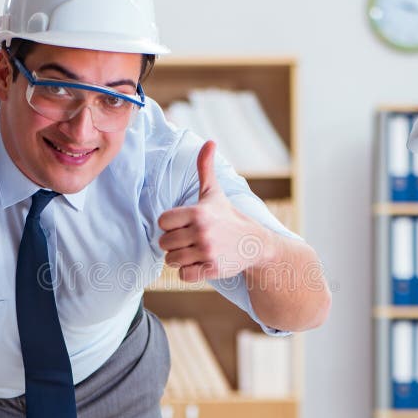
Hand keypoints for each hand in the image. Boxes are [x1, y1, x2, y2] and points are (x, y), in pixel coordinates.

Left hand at [158, 141, 270, 282]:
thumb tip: (209, 141)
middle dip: (173, 244)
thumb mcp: (214, 192)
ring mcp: (207, 251)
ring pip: (171, 260)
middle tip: (189, 241)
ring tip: (193, 252)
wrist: (254, 243)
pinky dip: (187, 272)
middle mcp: (202, 231)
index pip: (163, 222)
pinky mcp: (212, 269)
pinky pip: (183, 275)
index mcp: (198, 211)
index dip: (170, 225)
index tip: (183, 225)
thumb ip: (205, 167)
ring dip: (179, 259)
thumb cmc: (228, 216)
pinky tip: (198, 264)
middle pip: (164, 243)